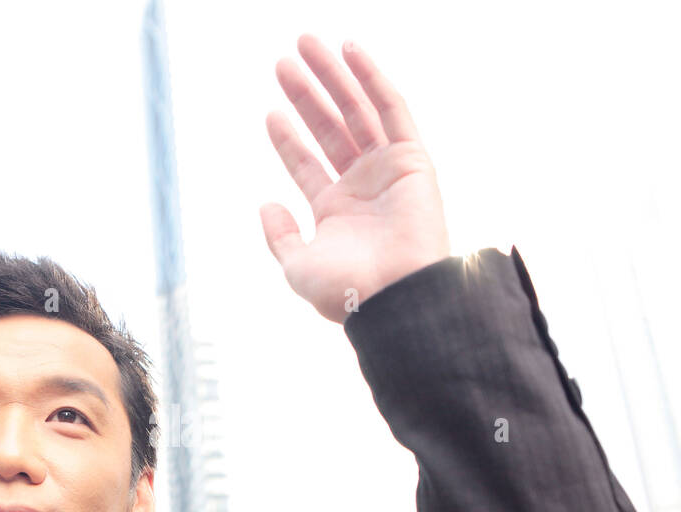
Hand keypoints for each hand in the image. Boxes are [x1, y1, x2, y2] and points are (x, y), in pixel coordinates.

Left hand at [260, 35, 450, 323]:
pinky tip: (350, 51)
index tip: (270, 111)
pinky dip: (372, 78)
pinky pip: (392, 109)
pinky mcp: (413, 159)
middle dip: (307, 94)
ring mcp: (388, 171)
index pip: (308, 163)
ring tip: (306, 45)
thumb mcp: (298, 267)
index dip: (288, 137)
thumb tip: (267, 205)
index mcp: (337, 213)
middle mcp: (363, 188)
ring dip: (333, 76)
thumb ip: (280, 236)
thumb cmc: (348, 292)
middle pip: (330, 128)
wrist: (394, 297)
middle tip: (283, 61)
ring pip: (357, 111)